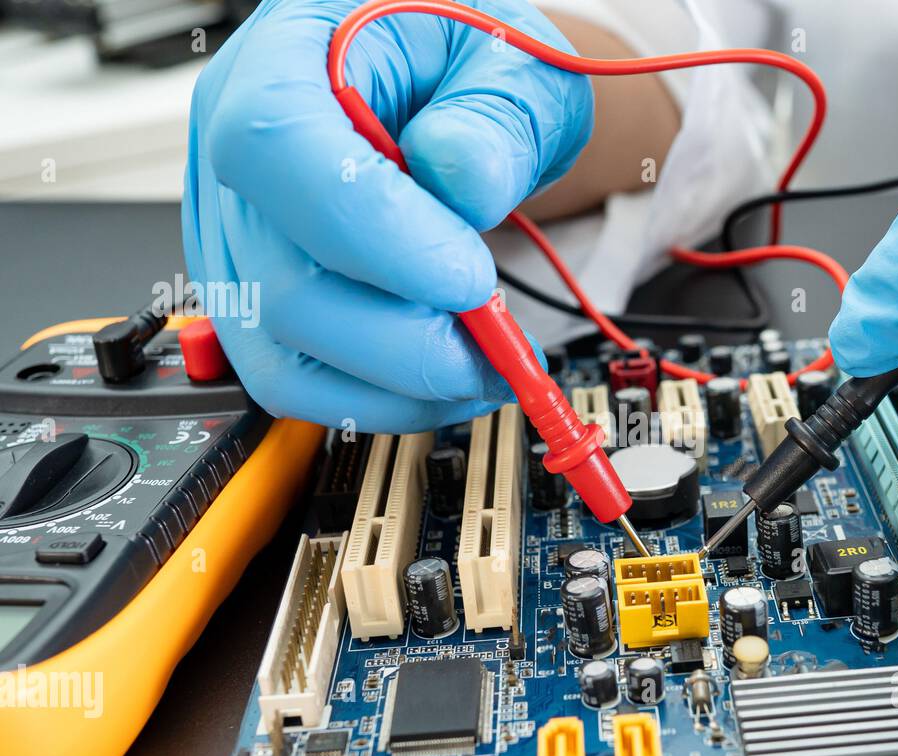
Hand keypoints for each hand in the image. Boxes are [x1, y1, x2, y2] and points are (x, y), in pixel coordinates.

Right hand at [183, 0, 591, 431]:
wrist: (442, 84)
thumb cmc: (458, 55)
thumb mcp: (506, 55)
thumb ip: (494, 112)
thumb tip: (465, 182)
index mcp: (280, 61)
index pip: (280, 151)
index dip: (377, 235)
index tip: (468, 277)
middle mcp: (232, 154)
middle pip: (282, 284)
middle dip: (409, 340)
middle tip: (500, 341)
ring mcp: (236, 236)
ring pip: (281, 355)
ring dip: (398, 384)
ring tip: (485, 365)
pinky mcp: (258, 298)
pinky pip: (295, 380)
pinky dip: (378, 399)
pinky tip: (443, 378)